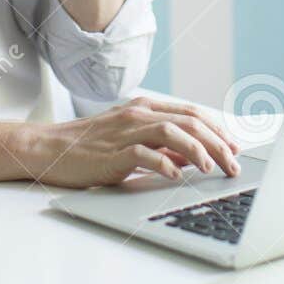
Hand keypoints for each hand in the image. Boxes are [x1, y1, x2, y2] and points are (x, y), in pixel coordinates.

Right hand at [16, 95, 242, 188]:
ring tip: (211, 168)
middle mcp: (138, 114)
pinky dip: (163, 163)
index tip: (235, 148)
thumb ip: (161, 146)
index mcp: (145, 108)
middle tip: (234, 165)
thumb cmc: (90, 148)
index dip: (218, 130)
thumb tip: (194, 157)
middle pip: (188, 122)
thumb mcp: (130, 141)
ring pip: (171, 132)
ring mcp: (124, 130)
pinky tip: (176, 175)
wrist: (49, 148)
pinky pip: (143, 153)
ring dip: (197, 150)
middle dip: (217, 143)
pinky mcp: (111, 151)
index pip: (191, 114)